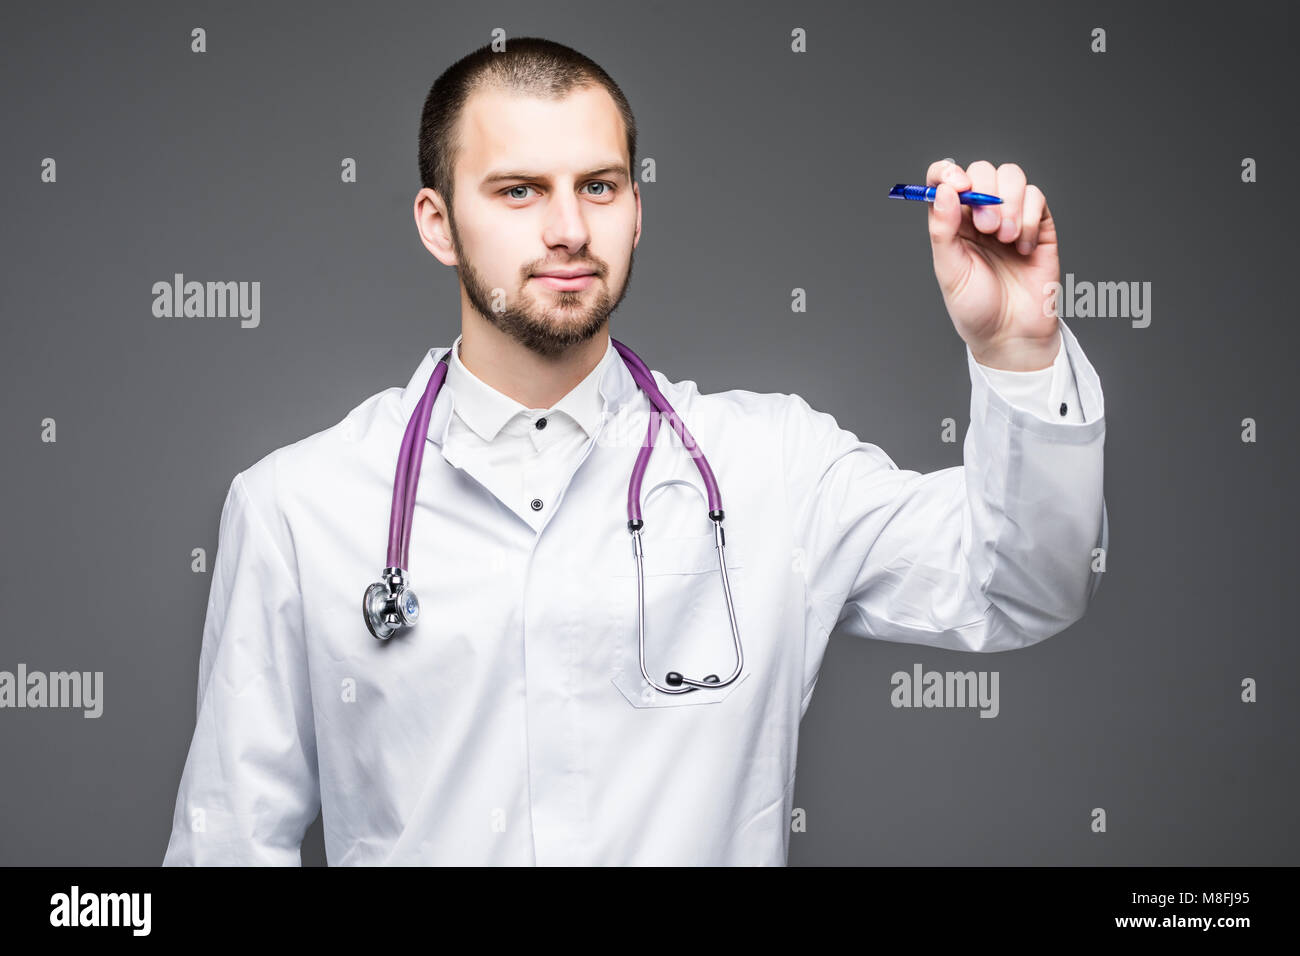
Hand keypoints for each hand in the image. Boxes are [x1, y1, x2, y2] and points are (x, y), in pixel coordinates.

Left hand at [926, 159, 1061, 369]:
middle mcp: (979, 214)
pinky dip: (1030, 219)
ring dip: (1010, 204)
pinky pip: (1037, 198)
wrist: (1012, 334)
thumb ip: (943, 230)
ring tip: (1007, 239)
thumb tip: (944, 190)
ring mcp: (1010, 217)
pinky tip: (1023, 248)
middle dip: (986, 193)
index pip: (945, 179)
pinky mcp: (1038, 225)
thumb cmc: (976, 309)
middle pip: (983, 171)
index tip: (959, 185)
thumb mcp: (949, 272)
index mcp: (952, 222)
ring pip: (1012, 177)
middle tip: (987, 228)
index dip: (949, 172)